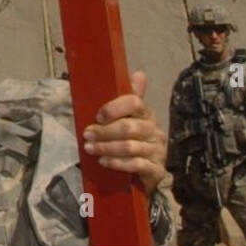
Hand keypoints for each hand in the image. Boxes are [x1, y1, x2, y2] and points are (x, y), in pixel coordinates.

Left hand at [83, 71, 167, 195]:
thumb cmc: (130, 140)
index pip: (135, 103)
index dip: (114, 108)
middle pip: (129, 127)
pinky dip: (117, 163)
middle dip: (104, 131)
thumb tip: (139, 73)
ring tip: (90, 148)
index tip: (97, 116)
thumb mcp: (126, 118)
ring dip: (106, 147)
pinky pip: (136, 164)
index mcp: (146, 114)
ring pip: (130, 147)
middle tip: (87, 134)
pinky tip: (104, 161)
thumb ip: (128, 98)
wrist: (145, 171)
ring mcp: (158, 151)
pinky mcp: (156, 169)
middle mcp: (155, 131)